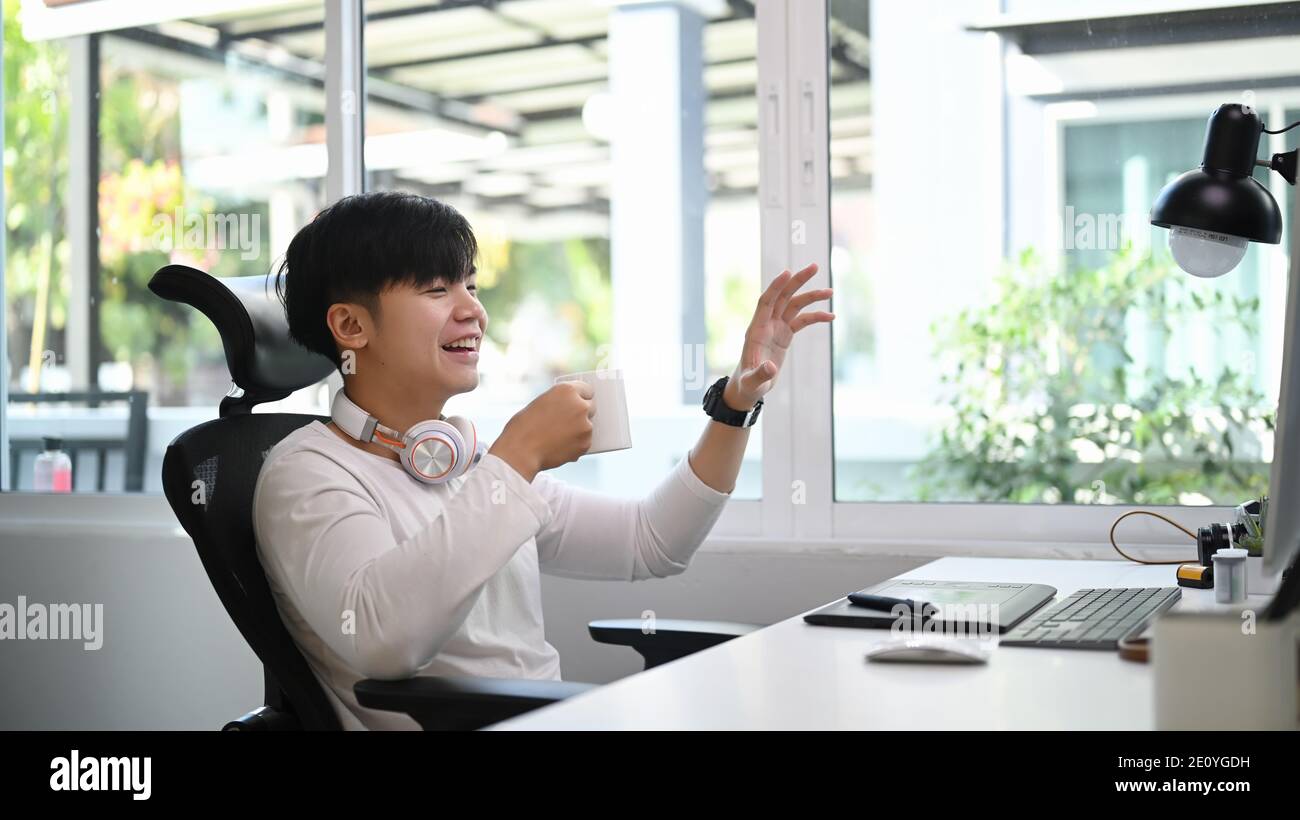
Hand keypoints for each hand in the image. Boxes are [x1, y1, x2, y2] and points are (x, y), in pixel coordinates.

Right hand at [489, 381, 594, 480]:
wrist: (520, 451)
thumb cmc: (524, 427)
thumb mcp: (541, 403)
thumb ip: (560, 403)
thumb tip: (573, 409)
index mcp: (567, 391)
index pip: (586, 390)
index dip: (580, 397)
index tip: (578, 401)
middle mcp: (580, 405)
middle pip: (590, 407)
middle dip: (581, 413)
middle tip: (566, 421)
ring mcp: (585, 425)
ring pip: (587, 426)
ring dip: (578, 430)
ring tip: (557, 437)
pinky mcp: (586, 443)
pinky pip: (584, 442)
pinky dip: (575, 444)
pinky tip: (559, 446)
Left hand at [725, 263, 833, 410]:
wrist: (749, 387)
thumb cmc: (748, 384)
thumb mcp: (753, 382)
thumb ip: (761, 374)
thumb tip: (770, 367)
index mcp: (756, 330)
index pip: (766, 301)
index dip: (776, 286)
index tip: (788, 272)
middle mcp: (766, 324)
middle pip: (783, 296)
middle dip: (798, 281)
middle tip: (815, 267)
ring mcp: (776, 328)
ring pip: (795, 305)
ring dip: (811, 296)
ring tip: (830, 292)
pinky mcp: (784, 335)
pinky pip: (802, 320)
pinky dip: (815, 317)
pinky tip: (831, 317)